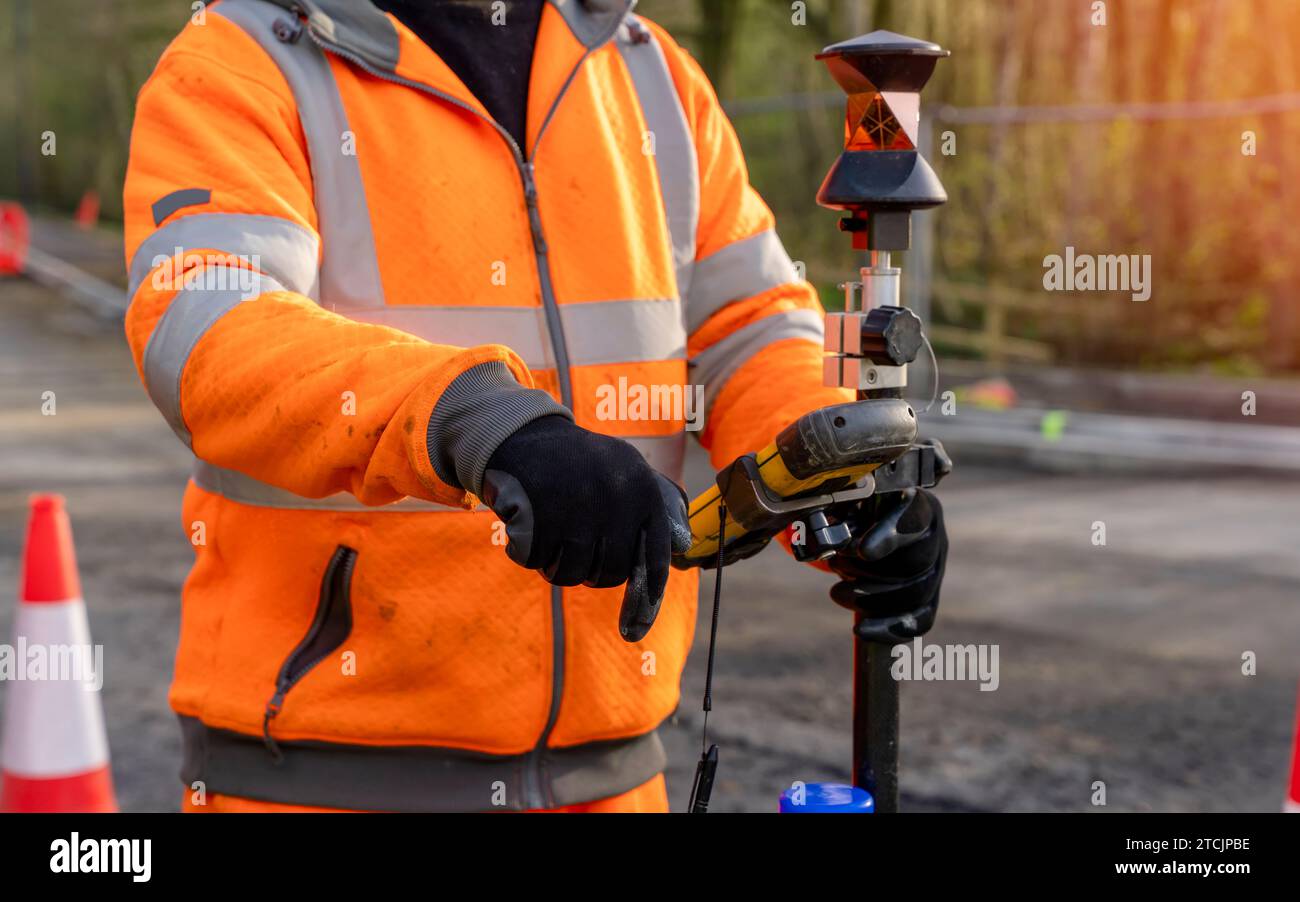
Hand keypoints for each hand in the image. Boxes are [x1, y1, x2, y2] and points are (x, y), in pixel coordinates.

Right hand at [481, 416, 689, 640]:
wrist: (526, 434)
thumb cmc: (582, 460)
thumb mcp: (627, 468)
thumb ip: (651, 507)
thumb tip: (682, 548)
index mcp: (644, 492)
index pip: (657, 557)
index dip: (649, 592)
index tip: (640, 621)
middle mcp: (618, 503)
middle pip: (611, 574)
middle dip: (594, 576)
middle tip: (580, 558)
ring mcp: (580, 512)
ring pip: (574, 575)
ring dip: (560, 568)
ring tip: (554, 541)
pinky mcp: (544, 519)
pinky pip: (541, 564)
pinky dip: (533, 556)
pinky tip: (532, 529)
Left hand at [826, 488, 947, 642]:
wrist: (870, 524)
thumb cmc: (858, 508)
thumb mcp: (850, 499)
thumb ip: (842, 504)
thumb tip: (818, 520)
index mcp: (919, 505)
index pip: (913, 520)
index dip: (889, 536)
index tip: (863, 551)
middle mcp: (934, 536)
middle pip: (916, 562)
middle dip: (870, 571)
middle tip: (836, 566)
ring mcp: (935, 569)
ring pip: (917, 593)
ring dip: (871, 598)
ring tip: (837, 592)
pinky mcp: (928, 598)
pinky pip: (919, 620)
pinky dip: (889, 628)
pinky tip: (861, 629)